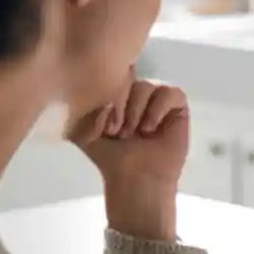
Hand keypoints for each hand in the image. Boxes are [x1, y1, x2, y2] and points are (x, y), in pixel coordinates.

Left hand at [67, 70, 190, 241]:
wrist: (134, 179)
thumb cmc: (110, 158)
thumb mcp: (80, 132)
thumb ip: (75, 109)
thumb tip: (85, 89)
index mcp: (115, 96)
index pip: (112, 74)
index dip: (107, 92)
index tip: (102, 120)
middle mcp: (136, 95)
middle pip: (129, 78)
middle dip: (120, 103)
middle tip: (117, 131)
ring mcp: (158, 101)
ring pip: (147, 85)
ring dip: (137, 109)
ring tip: (134, 132)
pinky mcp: (178, 109)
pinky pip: (171, 93)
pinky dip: (158, 108)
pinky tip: (150, 128)